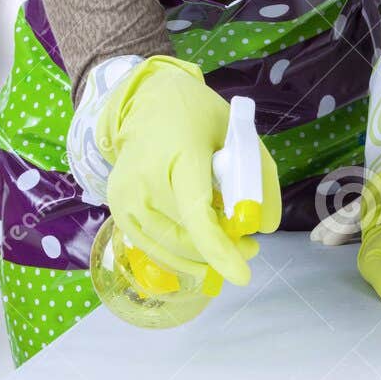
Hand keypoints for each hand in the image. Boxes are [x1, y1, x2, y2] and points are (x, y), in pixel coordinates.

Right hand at [99, 55, 281, 285]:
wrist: (145, 104)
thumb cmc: (197, 118)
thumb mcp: (240, 135)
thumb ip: (259, 178)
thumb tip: (263, 226)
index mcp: (179, 156)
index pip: (196, 213)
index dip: (219, 250)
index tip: (243, 275)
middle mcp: (144, 180)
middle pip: (186, 238)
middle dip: (221, 253)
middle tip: (249, 247)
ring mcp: (125, 198)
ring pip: (169, 249)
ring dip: (202, 258)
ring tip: (229, 245)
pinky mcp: (118, 211)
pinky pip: (152, 247)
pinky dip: (179, 255)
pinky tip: (199, 247)